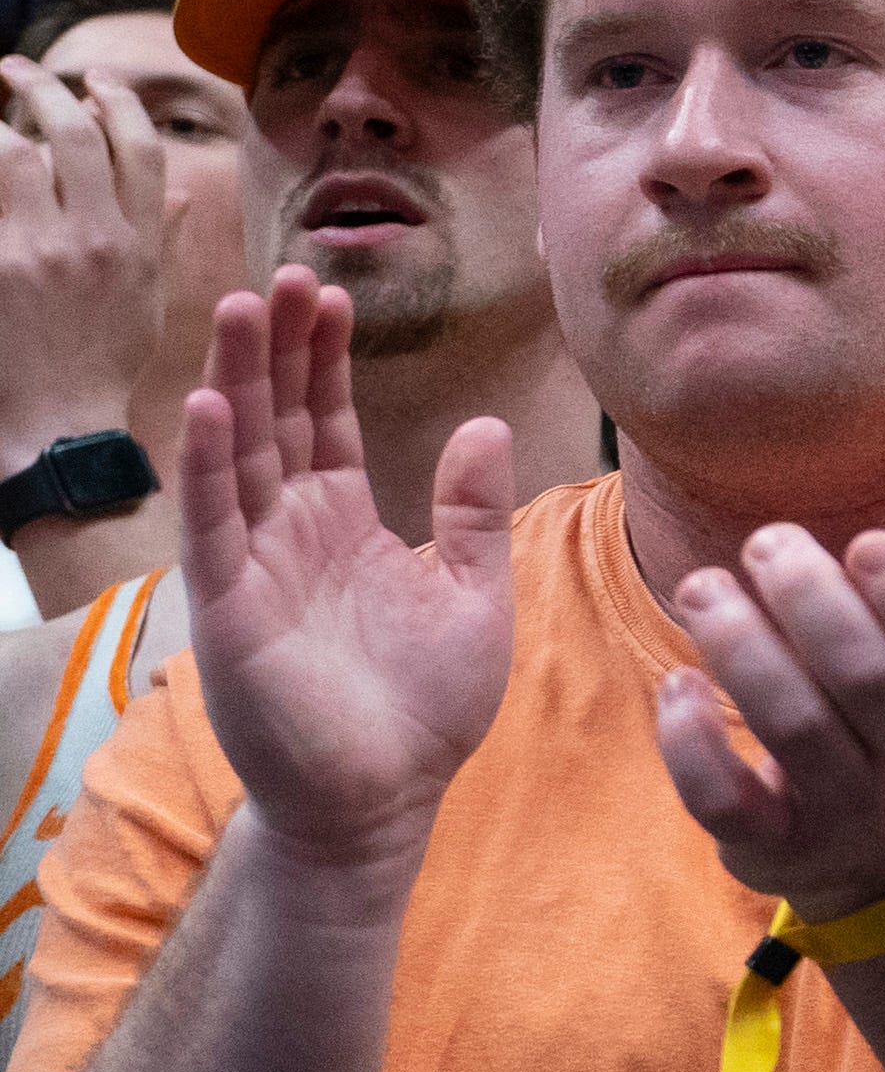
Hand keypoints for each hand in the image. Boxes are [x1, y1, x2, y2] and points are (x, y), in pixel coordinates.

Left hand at [0, 51, 165, 472]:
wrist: (58, 424)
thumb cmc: (103, 366)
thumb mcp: (149, 302)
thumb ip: (161, 241)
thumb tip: (177, 196)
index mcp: (140, 244)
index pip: (140, 149)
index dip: (119, 103)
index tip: (97, 80)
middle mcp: (95, 239)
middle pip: (73, 135)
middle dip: (43, 89)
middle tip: (17, 69)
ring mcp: (39, 251)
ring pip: (15, 155)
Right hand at [178, 269, 515, 871]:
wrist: (387, 799)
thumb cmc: (425, 708)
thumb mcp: (475, 592)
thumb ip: (474, 511)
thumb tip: (486, 423)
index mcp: (345, 524)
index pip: (326, 422)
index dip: (325, 360)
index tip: (331, 294)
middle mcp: (290, 533)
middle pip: (274, 418)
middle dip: (275, 346)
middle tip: (280, 272)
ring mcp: (254, 566)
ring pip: (239, 453)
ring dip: (237, 379)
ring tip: (240, 307)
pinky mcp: (230, 608)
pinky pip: (215, 524)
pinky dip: (211, 464)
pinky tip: (213, 405)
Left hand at [653, 460, 884, 920]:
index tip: (867, 543)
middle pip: (866, 681)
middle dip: (810, 603)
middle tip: (766, 540)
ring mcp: (846, 812)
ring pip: (793, 730)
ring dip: (742, 650)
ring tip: (703, 588)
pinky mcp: (774, 845)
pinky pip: (724, 804)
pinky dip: (692, 745)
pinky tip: (677, 683)